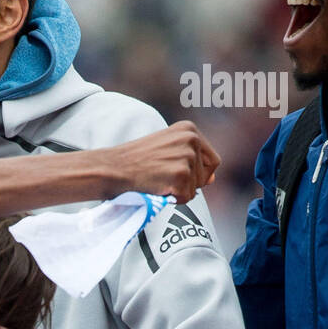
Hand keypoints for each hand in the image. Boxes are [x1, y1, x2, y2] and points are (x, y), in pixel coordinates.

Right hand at [104, 122, 219, 202]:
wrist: (114, 168)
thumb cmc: (136, 160)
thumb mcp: (166, 149)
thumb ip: (192, 160)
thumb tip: (213, 178)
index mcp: (189, 129)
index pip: (212, 160)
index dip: (197, 173)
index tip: (176, 173)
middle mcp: (191, 139)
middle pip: (206, 175)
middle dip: (188, 183)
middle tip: (163, 177)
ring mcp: (187, 157)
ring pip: (196, 188)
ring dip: (178, 191)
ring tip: (158, 180)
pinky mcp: (181, 175)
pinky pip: (186, 197)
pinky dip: (173, 199)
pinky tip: (157, 187)